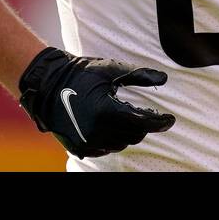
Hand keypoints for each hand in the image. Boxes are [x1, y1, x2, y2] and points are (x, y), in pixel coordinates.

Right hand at [18, 46, 175, 157]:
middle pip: (134, 135)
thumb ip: (139, 75)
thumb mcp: (111, 69)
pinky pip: (106, 149)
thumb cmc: (81, 73)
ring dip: (128, 132)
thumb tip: (164, 79)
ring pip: (121, 144)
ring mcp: (87, 143)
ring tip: (126, 116)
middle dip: (144, 125)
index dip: (160, 121)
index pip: (143, 122)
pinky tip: (111, 125)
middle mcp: (97, 131)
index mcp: (106, 111)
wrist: (47, 84)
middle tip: (147, 113)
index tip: (171, 119)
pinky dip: (113, 139)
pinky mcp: (80, 148)